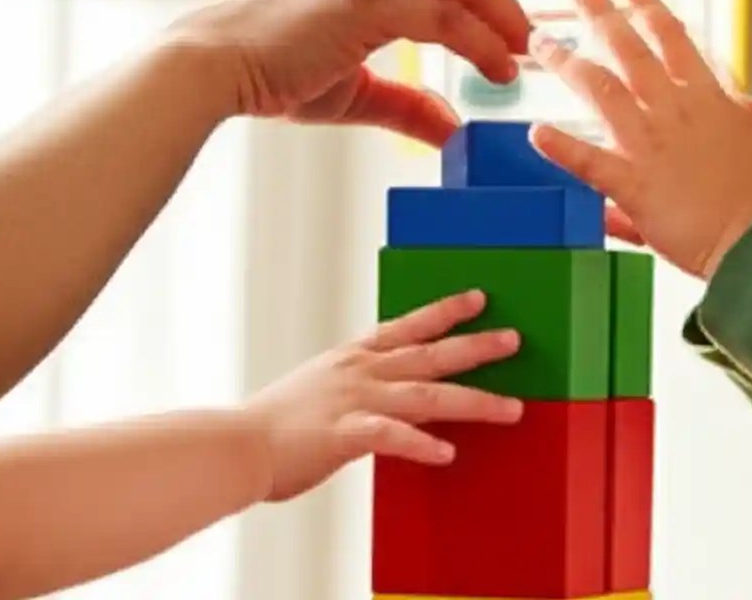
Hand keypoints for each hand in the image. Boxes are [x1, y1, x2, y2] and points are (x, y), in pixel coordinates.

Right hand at [170, 0, 597, 146]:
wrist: (213, 66)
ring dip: (513, 12)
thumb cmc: (276, 69)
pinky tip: (501, 70)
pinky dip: (482, 42)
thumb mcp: (357, 87)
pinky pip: (446, 16)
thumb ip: (409, 105)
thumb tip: (451, 130)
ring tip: (532, 54)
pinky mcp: (364, 3)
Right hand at [243, 290, 520, 501]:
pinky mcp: (344, 434)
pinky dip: (421, 444)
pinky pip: (391, 437)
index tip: (479, 299)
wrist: (237, 445)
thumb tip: (393, 398)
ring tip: (511, 408)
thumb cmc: (277, 426)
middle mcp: (360, 372)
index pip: (408, 325)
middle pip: (431, 354)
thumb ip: (361, 389)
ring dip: (474, 401)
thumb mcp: (323, 390)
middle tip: (514, 340)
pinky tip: (447, 453)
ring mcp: (354, 400)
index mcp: (353, 358)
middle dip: (476, 347)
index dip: (445, 311)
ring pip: (427, 394)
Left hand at [528, 0, 751, 278]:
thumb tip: (736, 98)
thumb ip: (746, 113)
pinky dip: (560, 146)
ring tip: (542, 42)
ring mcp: (651, 146)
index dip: (646, 5)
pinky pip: (588, 161)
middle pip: (630, 49)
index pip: (673, 37)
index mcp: (710, 98)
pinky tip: (536, 132)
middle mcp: (676, 111)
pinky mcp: (633, 186)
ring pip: (600, 89)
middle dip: (600, 13)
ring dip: (567, 62)